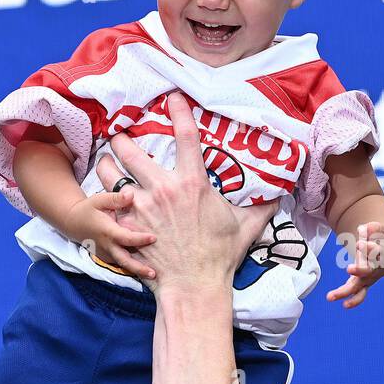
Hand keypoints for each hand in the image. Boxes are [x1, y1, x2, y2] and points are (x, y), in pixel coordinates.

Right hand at [61, 187, 157, 280]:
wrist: (74, 223)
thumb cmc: (90, 209)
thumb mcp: (100, 199)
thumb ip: (116, 198)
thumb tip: (131, 195)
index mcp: (107, 231)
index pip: (125, 238)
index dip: (140, 239)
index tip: (154, 238)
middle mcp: (107, 246)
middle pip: (124, 260)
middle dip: (139, 268)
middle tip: (154, 274)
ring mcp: (106, 254)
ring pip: (123, 265)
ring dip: (137, 270)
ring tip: (154, 275)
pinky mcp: (107, 258)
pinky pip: (120, 263)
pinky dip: (132, 267)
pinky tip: (146, 269)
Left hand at [94, 91, 276, 294]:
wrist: (193, 286)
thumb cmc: (220, 257)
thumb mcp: (246, 228)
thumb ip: (261, 208)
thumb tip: (279, 195)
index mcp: (193, 183)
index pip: (185, 135)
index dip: (177, 110)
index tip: (171, 96)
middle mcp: (162, 189)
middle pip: (130, 149)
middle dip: (122, 138)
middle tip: (121, 135)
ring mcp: (140, 207)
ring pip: (110, 173)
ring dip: (107, 166)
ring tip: (107, 163)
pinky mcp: (126, 226)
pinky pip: (106, 204)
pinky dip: (104, 199)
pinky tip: (104, 198)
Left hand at [326, 221, 383, 308]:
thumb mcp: (382, 231)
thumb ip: (375, 228)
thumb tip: (363, 227)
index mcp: (383, 254)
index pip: (377, 251)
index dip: (368, 248)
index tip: (360, 244)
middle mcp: (377, 268)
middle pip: (368, 271)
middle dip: (359, 269)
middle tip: (349, 268)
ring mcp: (370, 277)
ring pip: (359, 286)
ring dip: (346, 291)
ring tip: (331, 296)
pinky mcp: (364, 283)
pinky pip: (360, 295)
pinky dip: (353, 301)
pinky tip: (344, 305)